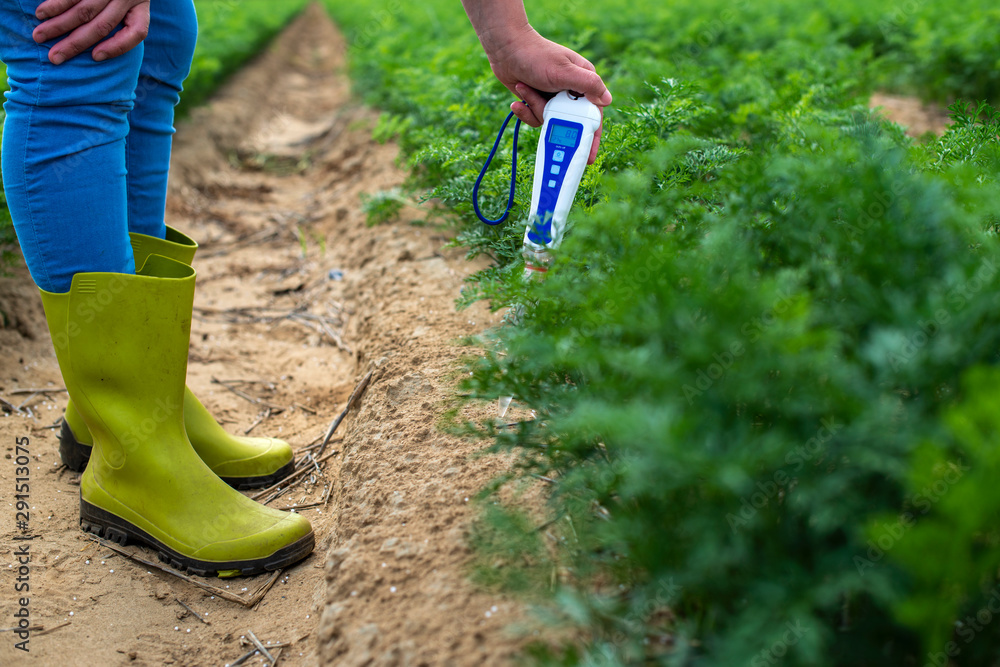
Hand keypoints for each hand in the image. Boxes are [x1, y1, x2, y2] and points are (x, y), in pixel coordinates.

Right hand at [32, 0, 150, 64]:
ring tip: (40, 35)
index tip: (96, 57)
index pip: (137, 32)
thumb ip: (121, 19)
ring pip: (84, 11)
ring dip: (59, 25)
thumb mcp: (131, 2)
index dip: (118, 47)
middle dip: (75, 44)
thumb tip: (97, 50)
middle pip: (102, 26)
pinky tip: (42, 13)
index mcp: (141, 6)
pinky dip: (56, 4)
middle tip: (54, 57)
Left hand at [485, 26, 611, 163]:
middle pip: (569, 121)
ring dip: (535, 109)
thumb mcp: (564, 70)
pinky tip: (517, 101)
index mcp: (583, 81)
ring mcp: (553, 97)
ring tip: (526, 89)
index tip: (589, 157)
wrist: (506, 49)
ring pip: (550, 121)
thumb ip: (587, 85)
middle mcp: (570, 91)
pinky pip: (536, 118)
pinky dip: (525, 111)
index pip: (593, 114)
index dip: (591, 136)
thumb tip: (607, 101)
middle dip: (552, 118)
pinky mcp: (538, 100)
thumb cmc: (537, 55)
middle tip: (544, 114)